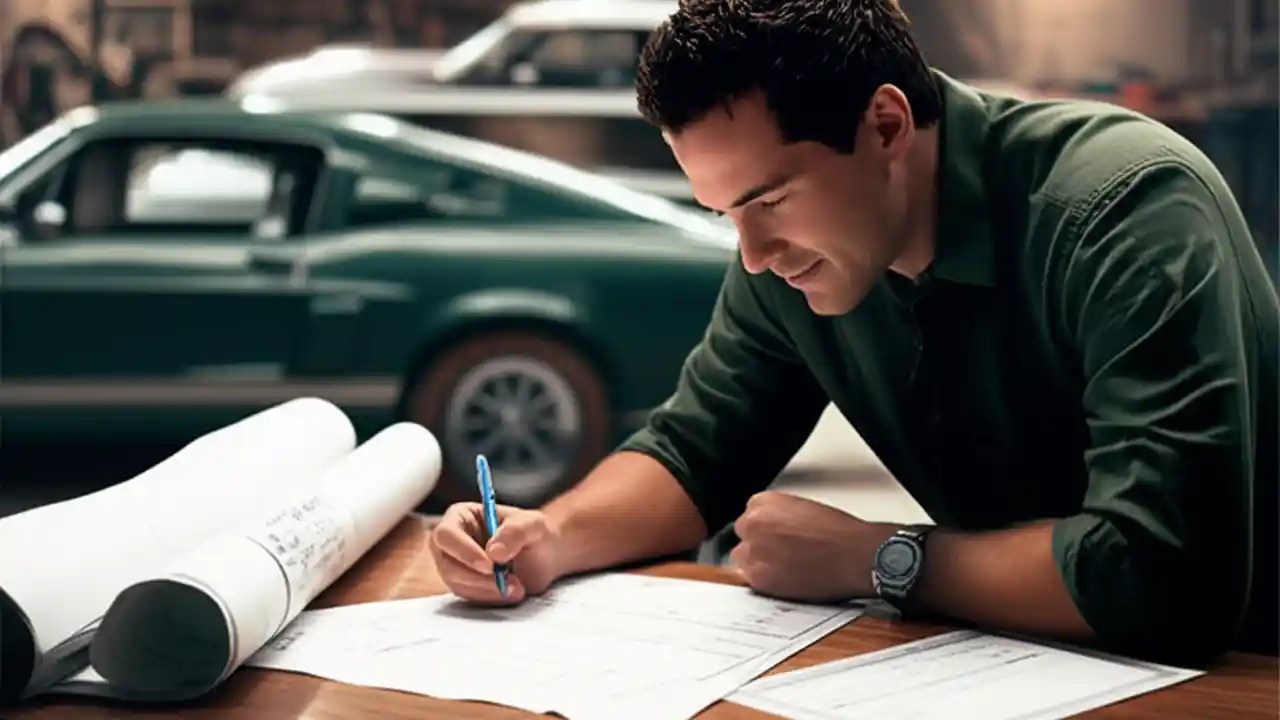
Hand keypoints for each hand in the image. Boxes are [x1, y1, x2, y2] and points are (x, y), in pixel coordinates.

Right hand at [428, 502, 563, 604]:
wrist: (545, 556)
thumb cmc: (535, 533)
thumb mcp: (533, 524)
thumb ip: (515, 531)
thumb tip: (493, 552)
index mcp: (461, 516)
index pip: (446, 534)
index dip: (463, 551)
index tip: (490, 565)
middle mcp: (452, 541)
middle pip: (447, 564)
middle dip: (478, 578)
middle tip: (510, 582)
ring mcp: (455, 565)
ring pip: (457, 584)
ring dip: (488, 590)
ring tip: (518, 587)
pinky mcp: (464, 585)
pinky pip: (469, 596)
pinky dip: (491, 598)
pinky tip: (512, 593)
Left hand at [730, 491, 897, 602]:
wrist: (855, 556)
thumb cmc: (840, 534)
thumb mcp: (803, 508)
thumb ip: (780, 516)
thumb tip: (774, 528)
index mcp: (764, 502)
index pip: (750, 515)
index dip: (765, 528)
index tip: (775, 535)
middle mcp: (754, 523)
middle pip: (743, 535)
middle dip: (758, 543)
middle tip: (780, 551)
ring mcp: (754, 550)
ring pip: (742, 557)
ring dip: (757, 561)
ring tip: (783, 566)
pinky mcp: (759, 577)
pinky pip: (749, 579)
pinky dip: (764, 580)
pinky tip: (784, 578)